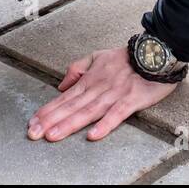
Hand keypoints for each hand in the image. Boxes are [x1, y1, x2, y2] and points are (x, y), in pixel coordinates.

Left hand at [27, 47, 179, 142]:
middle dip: (51, 120)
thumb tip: (61, 86)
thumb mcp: (97, 56)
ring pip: (88, 112)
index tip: (33, 121)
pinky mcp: (131, 100)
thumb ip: (77, 69)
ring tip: (53, 135)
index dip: (48, 110)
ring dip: (70, 124)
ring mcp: (114, 94)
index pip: (65, 97)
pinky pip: (116, 115)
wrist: (154, 52)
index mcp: (90, 79)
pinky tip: (92, 135)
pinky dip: (104, 125)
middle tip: (34, 132)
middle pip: (71, 106)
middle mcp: (98, 88)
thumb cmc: (126, 57)